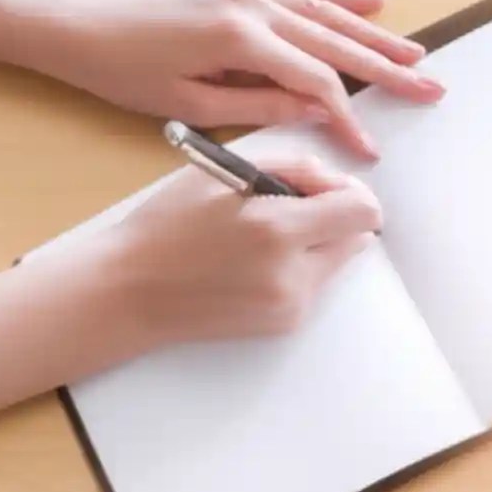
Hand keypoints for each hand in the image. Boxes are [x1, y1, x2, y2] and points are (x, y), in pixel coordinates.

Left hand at [58, 0, 445, 157]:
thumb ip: (260, 106)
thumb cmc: (130, 76)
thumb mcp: (192, 107)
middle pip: (334, 42)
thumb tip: (317, 110)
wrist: (90, 29)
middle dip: (386, 69)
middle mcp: (252, 4)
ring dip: (376, 34)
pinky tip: (377, 0)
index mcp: (238, 39)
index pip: (312, 81)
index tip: (367, 148)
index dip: (345, 116)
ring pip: (327, 13)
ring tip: (416, 55)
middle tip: (429, 88)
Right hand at [105, 156, 381, 343]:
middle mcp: (292, 273)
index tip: (327, 187)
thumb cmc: (168, 225)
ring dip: (319, 242)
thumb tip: (333, 180)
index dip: (352, 193)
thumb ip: (290, 167)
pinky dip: (301, 267)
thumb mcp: (223, 174)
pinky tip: (258, 261)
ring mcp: (291, 305)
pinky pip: (316, 284)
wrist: (129, 292)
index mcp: (277, 228)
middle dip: (336, 216)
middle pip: (358, 237)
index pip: (362, 212)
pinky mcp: (284, 324)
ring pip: (339, 261)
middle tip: (294, 206)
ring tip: (267, 234)